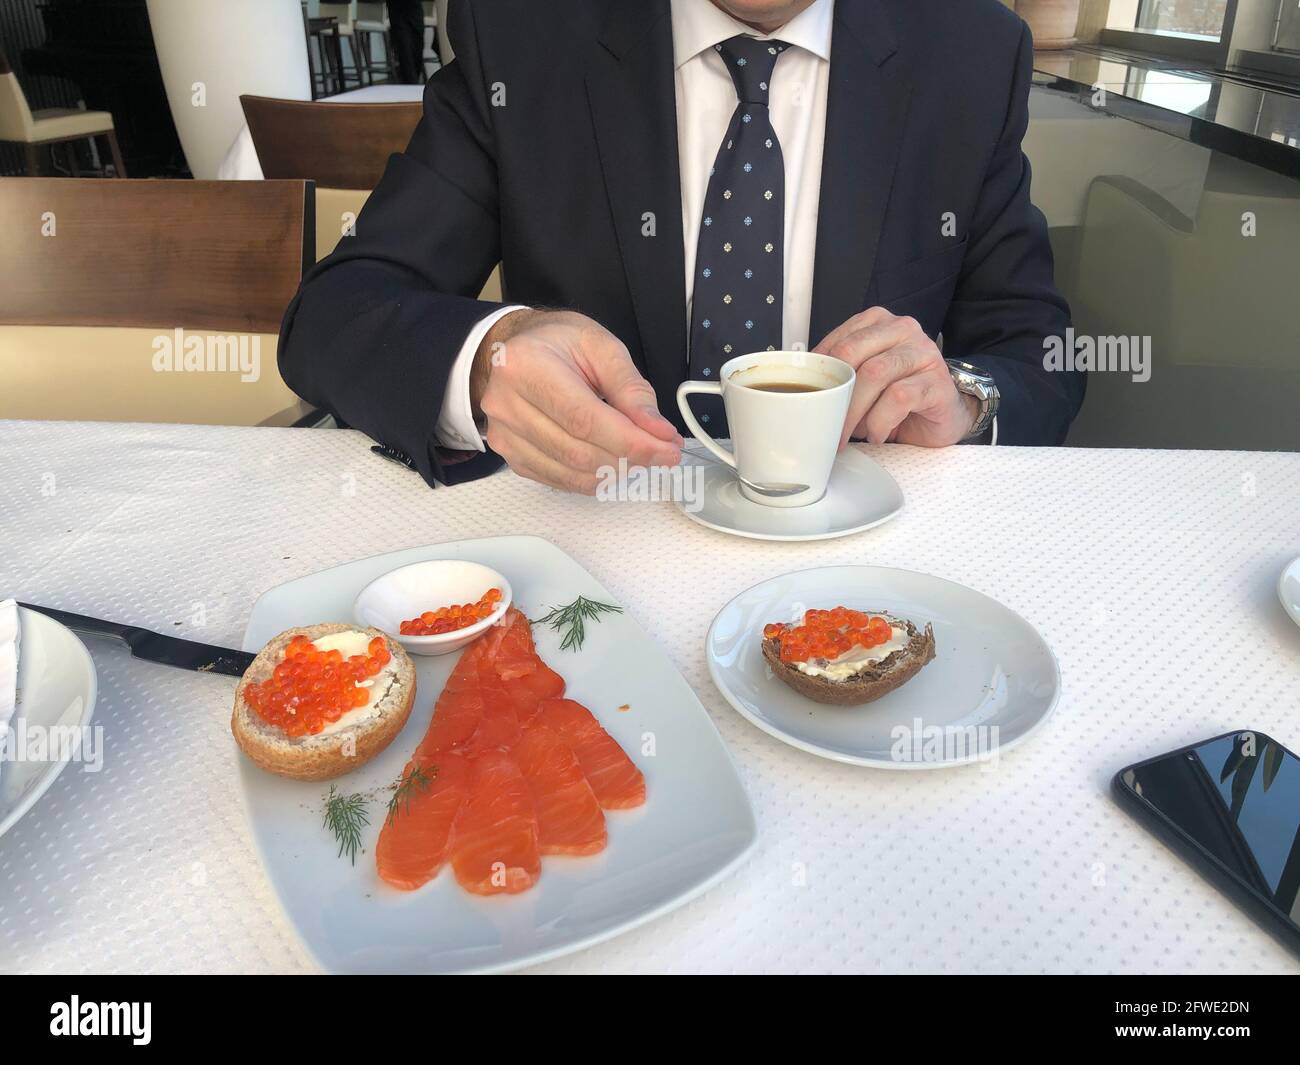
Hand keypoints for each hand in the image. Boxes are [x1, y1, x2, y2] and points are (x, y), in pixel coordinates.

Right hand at [471, 309, 681, 493]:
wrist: (516, 348)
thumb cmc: (558, 342)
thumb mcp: (602, 347)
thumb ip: (631, 390)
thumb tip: (658, 431)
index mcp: (526, 366)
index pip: (585, 420)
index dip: (631, 442)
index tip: (668, 449)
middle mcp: (506, 403)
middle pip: (579, 452)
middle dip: (630, 458)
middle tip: (663, 452)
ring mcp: (504, 433)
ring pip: (570, 472)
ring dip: (615, 471)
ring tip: (639, 454)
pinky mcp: (511, 454)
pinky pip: (559, 480)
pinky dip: (593, 478)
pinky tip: (611, 461)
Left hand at [813, 308, 979, 447]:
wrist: (942, 414)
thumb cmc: (898, 396)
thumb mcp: (863, 380)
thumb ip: (839, 375)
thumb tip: (802, 390)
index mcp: (877, 323)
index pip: (837, 342)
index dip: (820, 376)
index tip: (810, 401)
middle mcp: (901, 330)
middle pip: (852, 354)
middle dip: (834, 394)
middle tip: (826, 424)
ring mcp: (922, 353)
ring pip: (875, 374)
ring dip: (855, 411)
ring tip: (851, 433)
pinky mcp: (936, 381)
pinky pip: (899, 398)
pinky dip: (880, 421)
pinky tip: (877, 433)